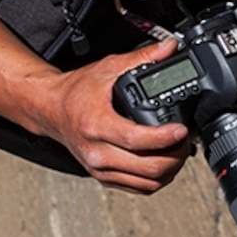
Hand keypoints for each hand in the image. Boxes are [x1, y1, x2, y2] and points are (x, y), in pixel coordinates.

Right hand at [44, 48, 191, 191]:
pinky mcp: (103, 177)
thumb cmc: (75, 92)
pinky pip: (138, 188)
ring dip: (169, 171)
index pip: (137, 139)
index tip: (181, 130)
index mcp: (97, 125)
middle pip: (148, 168)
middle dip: (175, 156)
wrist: (51, 110)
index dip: (165, 137)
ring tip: (178, 151)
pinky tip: (163, 164)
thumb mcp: (108, 67)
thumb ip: (141, 58)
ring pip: (147, 183)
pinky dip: (156, 180)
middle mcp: (97, 152)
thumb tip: (169, 47)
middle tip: (185, 140)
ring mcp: (100, 169)